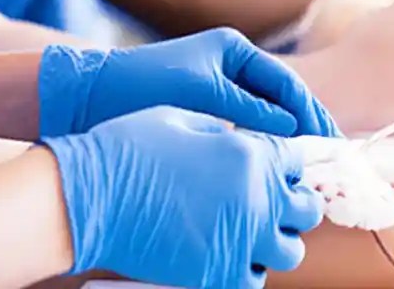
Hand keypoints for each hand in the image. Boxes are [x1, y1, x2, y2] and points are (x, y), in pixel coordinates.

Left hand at [38, 28, 339, 138]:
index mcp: (232, 49)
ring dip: (282, 138)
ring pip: (262, 117)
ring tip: (302, 166)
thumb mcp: (202, 94)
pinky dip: (258, 145)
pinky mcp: (201, 114)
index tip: (328, 138)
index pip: (284, 81)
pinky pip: (242, 129)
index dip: (309, 110)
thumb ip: (248, 110)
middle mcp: (228, 66)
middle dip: (303, 126)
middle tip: (328, 155)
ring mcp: (216, 90)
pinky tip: (267, 166)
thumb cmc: (142, 85)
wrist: (87, 98)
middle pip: (278, 99)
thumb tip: (289, 129)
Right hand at [43, 107, 322, 286]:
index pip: (296, 162)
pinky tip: (228, 257)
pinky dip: (246, 270)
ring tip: (252, 235)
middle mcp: (255, 199)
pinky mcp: (216, 275)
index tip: (281, 172)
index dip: (288, 165)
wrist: (88, 196)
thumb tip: (246, 143)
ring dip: (275, 241)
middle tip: (273, 205)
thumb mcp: (183, 120)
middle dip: (293, 205)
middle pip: (305, 209)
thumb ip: (226, 132)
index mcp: (250, 155)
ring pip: (288, 251)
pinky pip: (253, 280)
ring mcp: (239, 241)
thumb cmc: (127, 149)